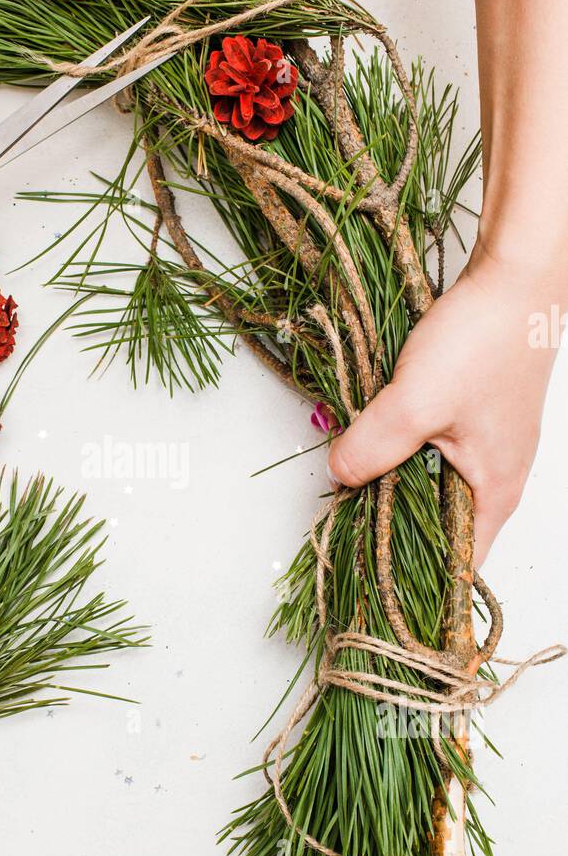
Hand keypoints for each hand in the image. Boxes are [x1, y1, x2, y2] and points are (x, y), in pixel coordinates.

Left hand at [327, 248, 559, 565]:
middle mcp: (493, 481)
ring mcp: (483, 448)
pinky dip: (398, 448)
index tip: (365, 577)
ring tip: (350, 473)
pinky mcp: (470, 417)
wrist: (515, 275)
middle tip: (341, 518)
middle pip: (434, 528)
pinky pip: (428, 450)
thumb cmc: (483, 340)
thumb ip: (373, 447)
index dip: (412, 580)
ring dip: (389, 480)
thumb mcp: (415, 401)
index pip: (454, 567)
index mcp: (492, 496)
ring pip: (427, 485)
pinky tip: (371, 432)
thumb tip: (339, 475)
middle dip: (388, 524)